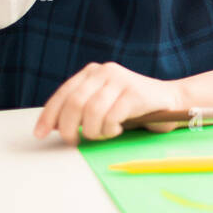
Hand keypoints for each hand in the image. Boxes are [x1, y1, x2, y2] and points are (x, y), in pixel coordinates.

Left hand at [33, 61, 186, 144]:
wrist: (171, 101)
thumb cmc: (132, 107)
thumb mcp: (102, 103)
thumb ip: (81, 108)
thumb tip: (54, 126)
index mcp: (92, 72)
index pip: (63, 94)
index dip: (49, 116)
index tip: (40, 134)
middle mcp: (105, 72)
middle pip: (74, 103)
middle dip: (69, 128)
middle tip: (74, 141)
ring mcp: (121, 80)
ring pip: (91, 112)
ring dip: (93, 131)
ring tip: (102, 134)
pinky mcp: (135, 93)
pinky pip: (111, 117)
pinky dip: (110, 129)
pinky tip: (117, 129)